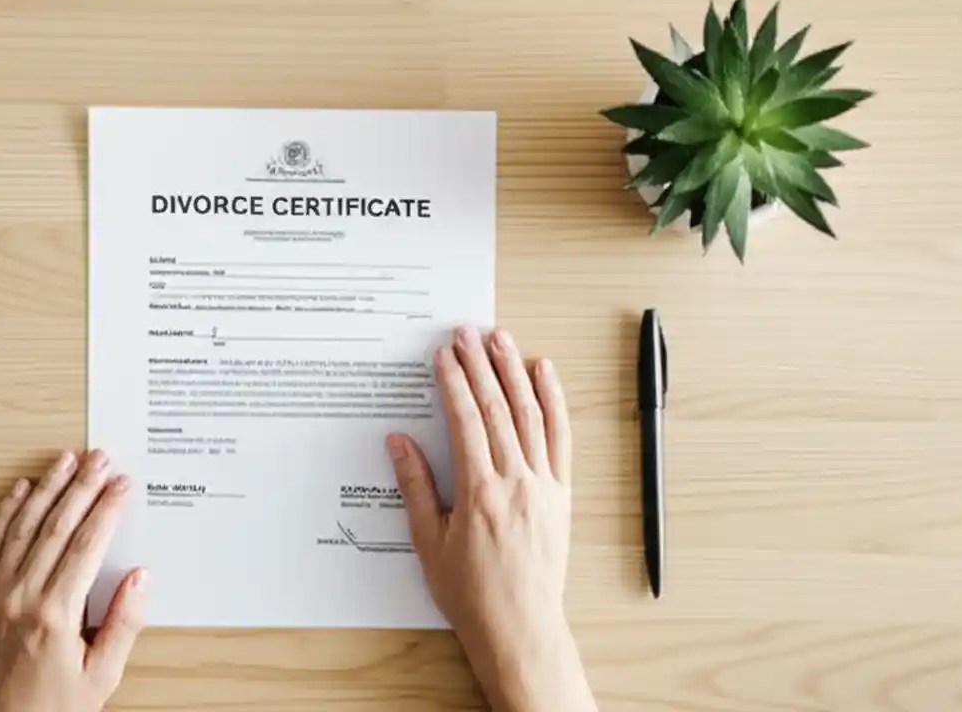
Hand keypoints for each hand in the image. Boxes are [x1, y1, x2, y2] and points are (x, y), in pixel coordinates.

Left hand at [0, 450, 146, 711]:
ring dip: (46, 489)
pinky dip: (3, 515)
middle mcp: (18, 600)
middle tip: (100, 458)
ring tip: (64, 462)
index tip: (122, 485)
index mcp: (55, 615)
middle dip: (82, 487)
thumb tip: (140, 577)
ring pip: (21, 529)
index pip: (87, 545)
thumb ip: (124, 623)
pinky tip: (18, 492)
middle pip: (56, 527)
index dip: (107, 509)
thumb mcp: (101, 676)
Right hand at [387, 327, 596, 711]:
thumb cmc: (470, 592)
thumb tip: (399, 441)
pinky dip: (554, 402)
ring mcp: (544, 485)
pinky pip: (560, 438)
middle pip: (497, 409)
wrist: (520, 627)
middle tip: (466, 333)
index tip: (443, 355)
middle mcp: (516, 482)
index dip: (454, 383)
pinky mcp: (562, 493)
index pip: (466, 422)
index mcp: (479, 493)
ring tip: (501, 340)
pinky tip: (545, 375)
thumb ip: (415, 486)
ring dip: (515, 373)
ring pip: (530, 415)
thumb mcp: (428, 542)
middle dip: (480, 366)